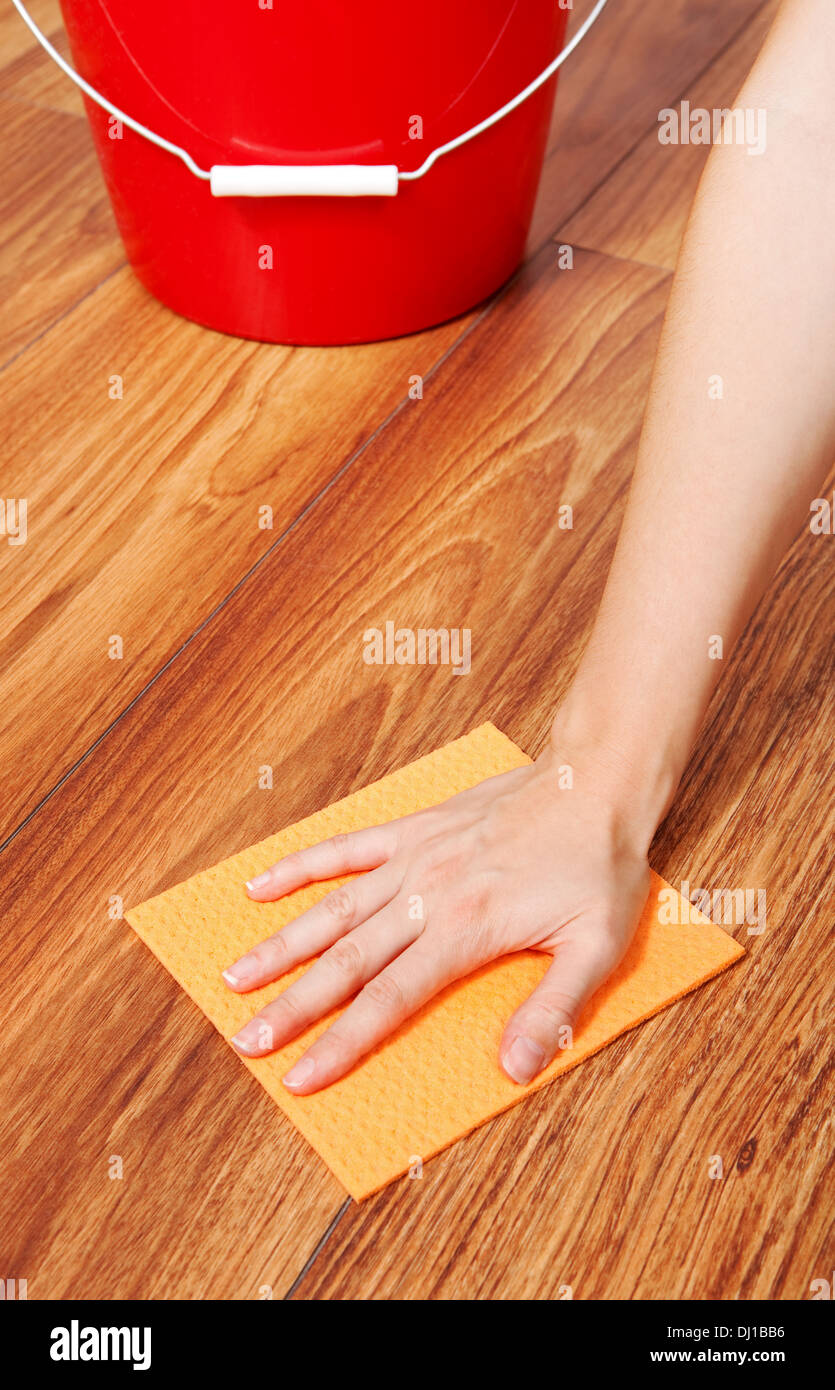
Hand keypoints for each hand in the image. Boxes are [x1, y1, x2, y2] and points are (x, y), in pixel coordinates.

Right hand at [223, 736, 653, 1093]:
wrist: (595, 780)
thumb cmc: (599, 866)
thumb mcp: (597, 947)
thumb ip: (553, 1010)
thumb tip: (514, 1070)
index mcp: (467, 928)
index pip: (389, 999)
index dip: (342, 1042)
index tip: (301, 1077)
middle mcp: (428, 893)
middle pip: (347, 959)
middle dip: (293, 1004)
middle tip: (247, 1040)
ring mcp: (415, 856)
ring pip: (334, 908)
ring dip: (282, 943)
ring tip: (234, 975)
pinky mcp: (414, 827)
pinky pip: (346, 847)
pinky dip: (301, 866)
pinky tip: (260, 885)